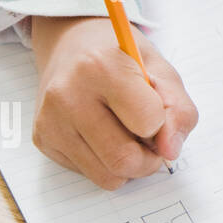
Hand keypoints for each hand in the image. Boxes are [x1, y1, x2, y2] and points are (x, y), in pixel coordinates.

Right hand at [29, 16, 197, 189]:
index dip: (162, 123)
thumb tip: (170, 151)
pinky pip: (88, 174)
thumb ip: (179, 110)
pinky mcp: (43, 139)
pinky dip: (106, 163)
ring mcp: (51, 120)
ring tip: (128, 136)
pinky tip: (103, 135)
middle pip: (124, 159)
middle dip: (149, 159)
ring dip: (129, 166)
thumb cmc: (123, 59)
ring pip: (106, 176)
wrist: (73, 46)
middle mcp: (69, 94)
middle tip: (151, 140)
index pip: (148, 122)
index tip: (158, 112)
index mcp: (103, 66)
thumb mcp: (162, 71)